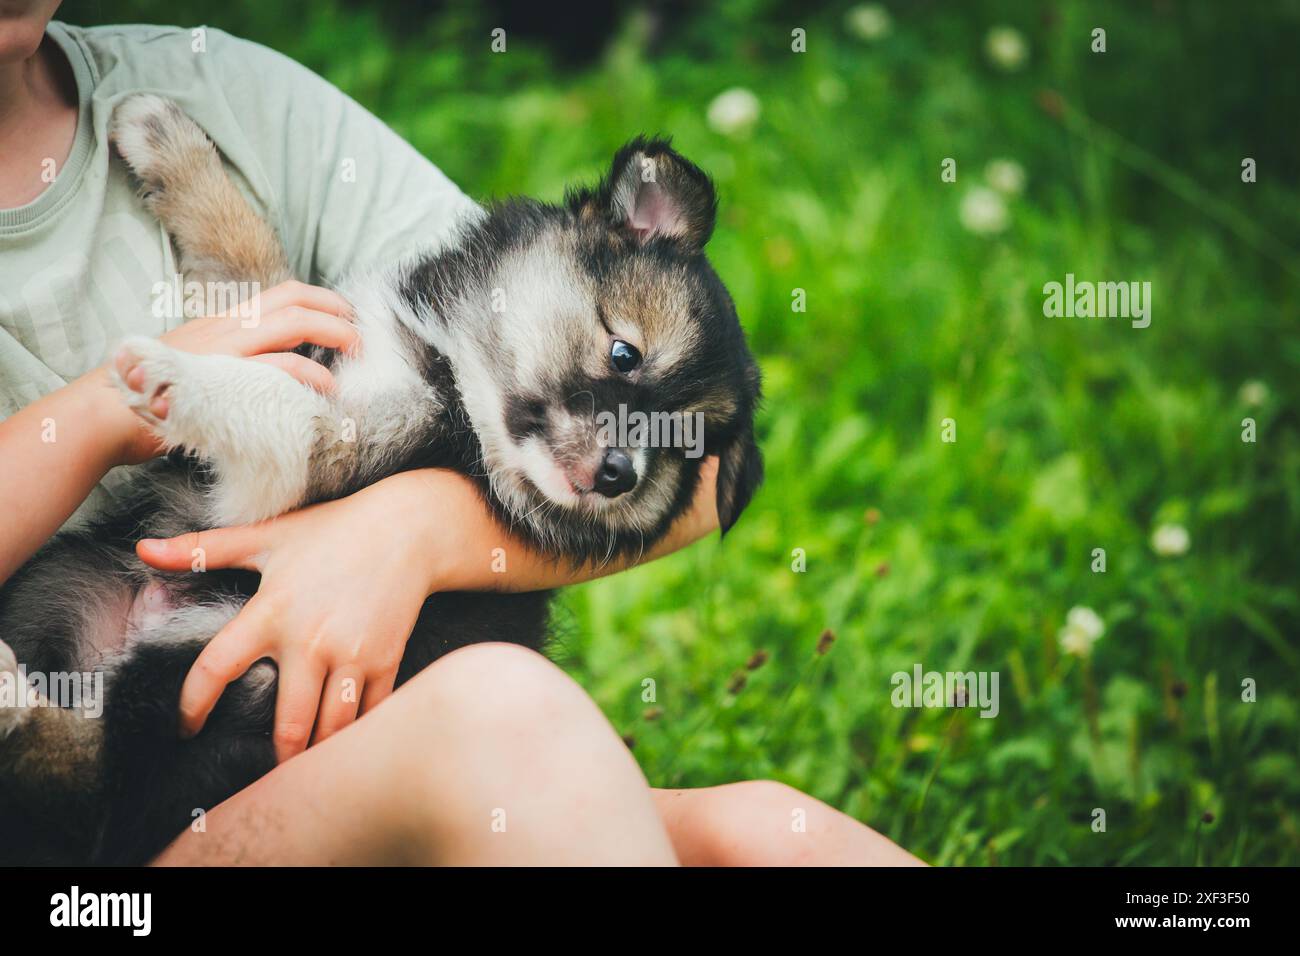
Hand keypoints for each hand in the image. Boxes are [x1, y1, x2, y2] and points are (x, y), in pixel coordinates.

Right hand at [107, 280, 358, 464]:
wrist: (105, 412)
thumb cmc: (153, 394)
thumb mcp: (199, 363)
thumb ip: (234, 359)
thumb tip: (271, 365)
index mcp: (224, 320)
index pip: (282, 293)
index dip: (321, 298)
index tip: (346, 313)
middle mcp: (227, 325)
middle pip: (295, 299)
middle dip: (336, 310)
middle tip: (362, 331)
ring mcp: (226, 347)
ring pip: (293, 323)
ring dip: (333, 333)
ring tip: (357, 351)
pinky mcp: (225, 375)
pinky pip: (278, 366)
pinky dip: (311, 373)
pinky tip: (328, 387)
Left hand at [135, 472, 437, 761]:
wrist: (410, 528)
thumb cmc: (334, 529)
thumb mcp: (267, 535)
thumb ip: (203, 548)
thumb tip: (142, 549)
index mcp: (273, 611)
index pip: (218, 667)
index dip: (195, 705)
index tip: (187, 729)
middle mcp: (312, 639)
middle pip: (288, 723)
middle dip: (274, 759)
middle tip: (260, 778)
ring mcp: (353, 654)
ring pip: (333, 728)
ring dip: (317, 756)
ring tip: (303, 773)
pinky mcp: (387, 660)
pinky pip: (370, 714)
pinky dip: (356, 736)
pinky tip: (342, 747)